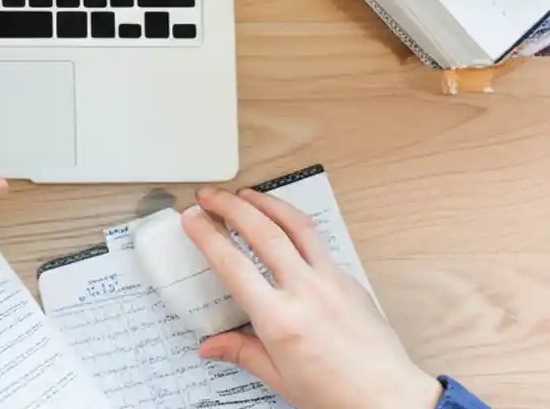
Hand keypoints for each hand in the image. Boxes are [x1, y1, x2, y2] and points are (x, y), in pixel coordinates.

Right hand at [182, 188, 441, 408]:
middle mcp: (306, 292)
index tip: (192, 218)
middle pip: (263, 231)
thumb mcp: (279, 378)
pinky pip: (317, 242)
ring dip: (266, 203)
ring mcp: (331, 281)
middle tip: (210, 196)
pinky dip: (294, 225)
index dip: (207, 235)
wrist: (390, 399)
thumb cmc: (338, 395)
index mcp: (280, 320)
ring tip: (245, 194)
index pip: (233, 265)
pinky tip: (282, 226)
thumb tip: (210, 346)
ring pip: (296, 225)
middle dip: (231, 205)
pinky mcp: (349, 280)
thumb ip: (242, 352)